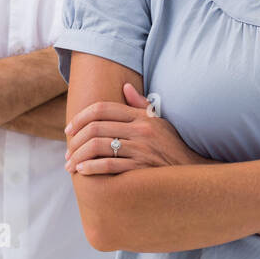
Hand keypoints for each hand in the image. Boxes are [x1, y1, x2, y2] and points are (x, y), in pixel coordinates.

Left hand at [65, 83, 204, 174]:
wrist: (192, 171)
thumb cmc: (173, 147)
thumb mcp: (160, 122)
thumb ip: (141, 105)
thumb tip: (125, 87)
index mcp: (141, 117)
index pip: (103, 108)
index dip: (80, 117)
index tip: (69, 129)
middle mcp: (140, 130)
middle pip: (96, 127)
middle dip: (75, 140)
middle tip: (67, 151)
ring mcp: (141, 148)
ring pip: (99, 146)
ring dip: (80, 156)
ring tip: (71, 165)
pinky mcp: (142, 167)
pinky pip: (110, 165)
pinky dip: (93, 167)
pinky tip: (83, 171)